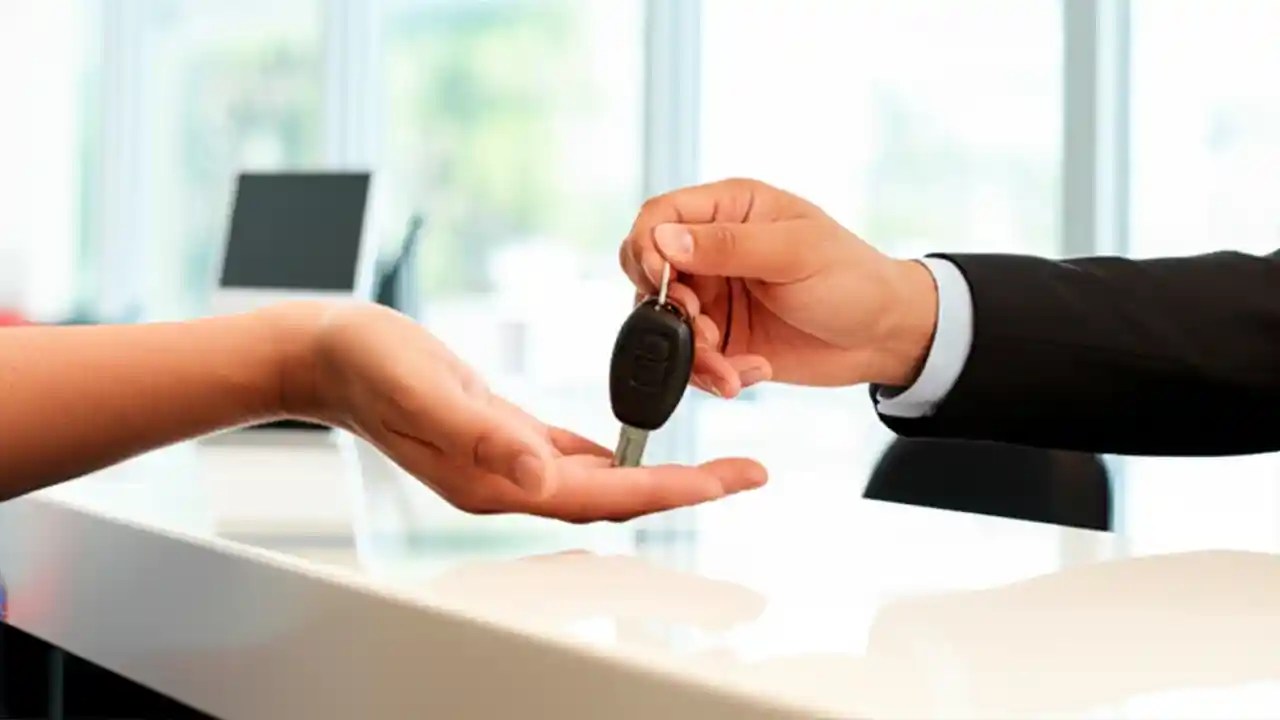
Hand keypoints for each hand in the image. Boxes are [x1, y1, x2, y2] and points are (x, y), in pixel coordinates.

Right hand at [266, 302, 765, 522]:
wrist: (326, 356)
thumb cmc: (369, 368)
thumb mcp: (428, 392)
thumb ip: (486, 436)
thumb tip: (543, 475)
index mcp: (500, 480)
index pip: (607, 497)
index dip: (674, 491)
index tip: (732, 481)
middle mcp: (509, 481)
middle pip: (618, 498)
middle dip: (686, 489)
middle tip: (749, 474)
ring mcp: (505, 463)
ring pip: (601, 482)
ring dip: (659, 475)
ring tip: (713, 465)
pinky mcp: (500, 436)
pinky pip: (573, 458)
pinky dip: (613, 456)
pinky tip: (635, 446)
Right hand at [620, 178, 938, 393]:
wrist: (885, 338)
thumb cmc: (852, 279)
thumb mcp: (793, 253)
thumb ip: (727, 246)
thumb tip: (663, 240)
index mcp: (730, 210)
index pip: (659, 216)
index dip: (647, 248)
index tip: (660, 282)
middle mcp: (713, 251)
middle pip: (649, 273)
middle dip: (667, 309)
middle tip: (702, 327)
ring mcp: (714, 297)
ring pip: (665, 324)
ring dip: (692, 352)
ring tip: (730, 368)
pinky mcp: (722, 339)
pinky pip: (691, 358)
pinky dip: (712, 373)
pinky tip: (749, 373)